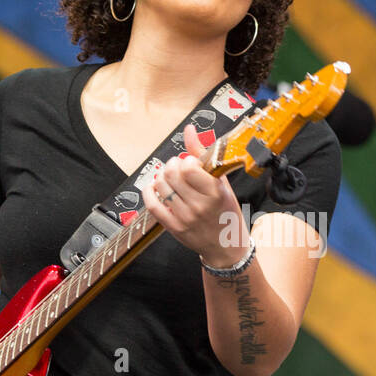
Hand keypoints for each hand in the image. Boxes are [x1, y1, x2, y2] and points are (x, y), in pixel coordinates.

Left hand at [141, 123, 245, 265]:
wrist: (226, 245)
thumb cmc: (226, 211)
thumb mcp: (222, 182)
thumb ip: (203, 155)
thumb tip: (189, 129)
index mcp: (215, 192)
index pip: (188, 167)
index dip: (186, 161)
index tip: (191, 164)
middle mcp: (199, 205)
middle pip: (171, 173)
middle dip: (172, 165)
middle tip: (179, 169)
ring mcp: (185, 217)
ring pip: (160, 186)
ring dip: (162, 178)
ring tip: (171, 180)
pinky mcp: (173, 227)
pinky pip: (152, 205)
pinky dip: (149, 192)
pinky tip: (154, 188)